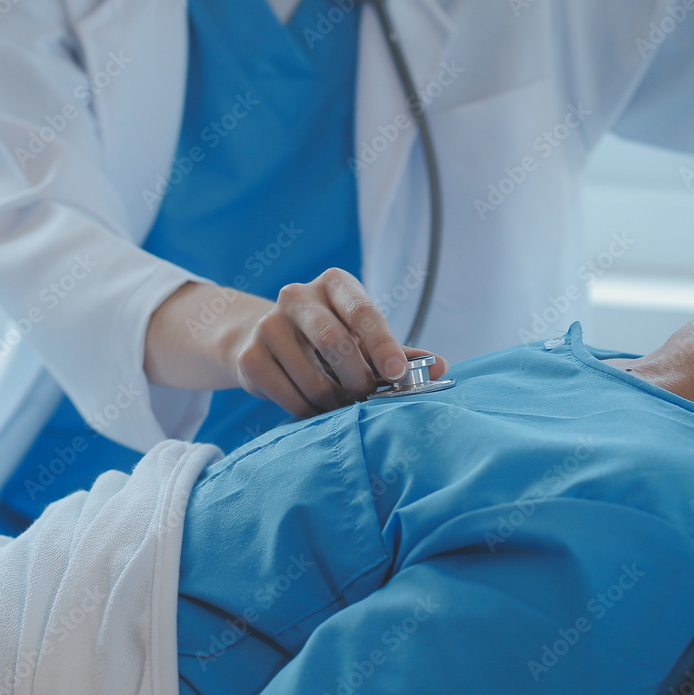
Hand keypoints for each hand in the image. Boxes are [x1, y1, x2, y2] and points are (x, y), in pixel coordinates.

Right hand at [227, 268, 448, 416]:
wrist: (257, 338)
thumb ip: (399, 353)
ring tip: (343, 404)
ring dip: (336, 402)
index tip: (397, 375)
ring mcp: (269, 324)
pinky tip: (317, 407)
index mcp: (334, 283)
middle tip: (368, 396)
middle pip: (335, 343)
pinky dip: (311, 411)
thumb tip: (443, 368)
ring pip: (314, 379)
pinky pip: (291, 397)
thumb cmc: (325, 338)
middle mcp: (297, 295)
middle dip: (359, 379)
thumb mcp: (361, 336)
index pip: (363, 311)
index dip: (383, 345)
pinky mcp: (250, 356)